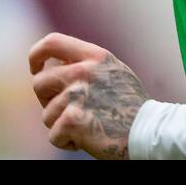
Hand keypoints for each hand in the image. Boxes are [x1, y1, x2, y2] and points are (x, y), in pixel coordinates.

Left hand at [28, 32, 148, 158]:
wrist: (150, 134)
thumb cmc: (132, 106)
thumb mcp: (114, 72)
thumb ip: (87, 64)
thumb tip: (55, 63)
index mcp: (94, 56)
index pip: (52, 42)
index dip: (37, 55)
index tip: (35, 68)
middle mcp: (83, 72)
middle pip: (40, 83)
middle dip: (47, 100)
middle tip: (65, 112)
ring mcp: (77, 96)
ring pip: (47, 115)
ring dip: (61, 126)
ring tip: (87, 129)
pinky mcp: (73, 121)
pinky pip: (54, 135)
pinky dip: (67, 142)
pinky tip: (87, 140)